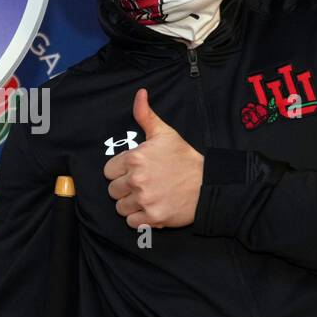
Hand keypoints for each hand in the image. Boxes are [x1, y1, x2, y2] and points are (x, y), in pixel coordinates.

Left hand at [103, 88, 204, 228]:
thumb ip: (146, 115)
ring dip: (130, 205)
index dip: (120, 172)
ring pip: (121, 208)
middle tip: (142, 185)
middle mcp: (137, 179)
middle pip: (112, 191)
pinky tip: (151, 209)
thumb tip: (140, 94)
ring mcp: (144, 200)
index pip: (108, 171)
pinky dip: (139, 219)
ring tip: (147, 197)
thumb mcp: (165, 133)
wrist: (208, 184)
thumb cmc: (184, 158)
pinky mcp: (153, 218)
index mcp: (135, 158)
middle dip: (124, 189)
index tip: (134, 172)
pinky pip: (132, 223)